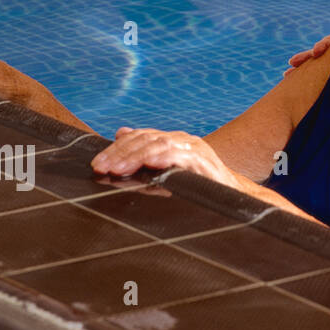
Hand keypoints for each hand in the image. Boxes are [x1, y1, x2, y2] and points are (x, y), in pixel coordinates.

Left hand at [90, 127, 241, 188]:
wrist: (232, 197)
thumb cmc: (197, 186)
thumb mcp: (166, 171)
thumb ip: (145, 155)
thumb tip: (121, 132)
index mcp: (172, 141)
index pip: (140, 136)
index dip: (117, 148)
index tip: (97, 164)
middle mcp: (183, 140)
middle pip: (146, 138)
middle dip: (120, 152)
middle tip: (101, 167)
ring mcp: (194, 148)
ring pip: (160, 144)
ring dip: (135, 156)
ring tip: (117, 169)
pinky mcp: (204, 161)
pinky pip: (181, 155)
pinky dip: (163, 157)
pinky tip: (149, 163)